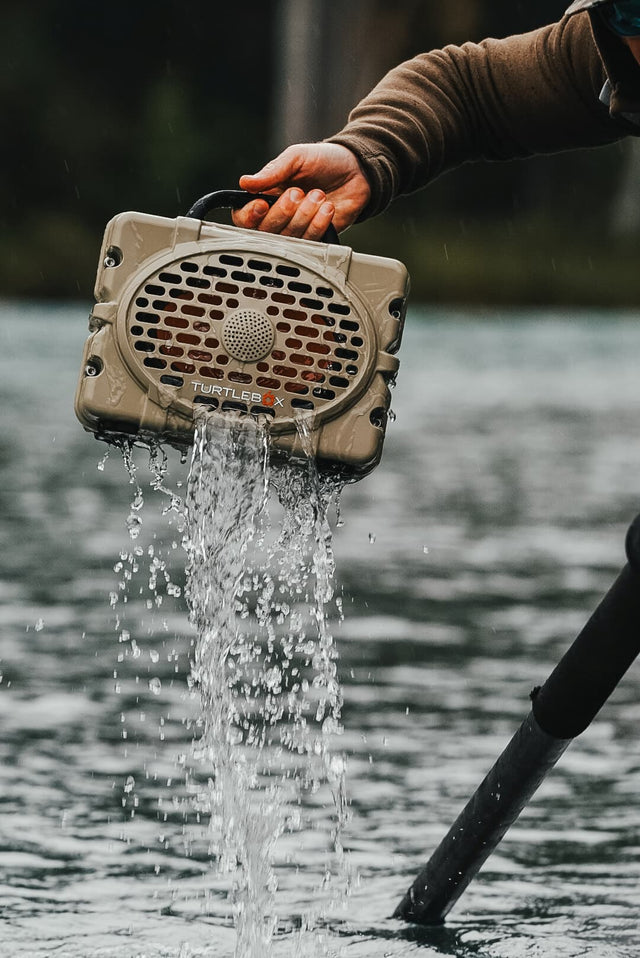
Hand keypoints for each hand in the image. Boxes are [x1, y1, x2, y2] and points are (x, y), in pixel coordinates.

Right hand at [232, 142, 371, 238]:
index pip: (245, 217)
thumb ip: (272, 172)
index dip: (249, 216)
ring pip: (289, 237)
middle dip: (282, 212)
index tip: (262, 204)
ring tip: (318, 194)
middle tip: (297, 193)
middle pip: (266, 231)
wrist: (358, 169)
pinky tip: (328, 207)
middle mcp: (280, 216)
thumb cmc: (324, 160)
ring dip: (304, 216)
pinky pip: (311, 240)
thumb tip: (245, 182)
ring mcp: (299, 228)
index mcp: (267, 196)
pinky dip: (319, 224)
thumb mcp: (296, 158)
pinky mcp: (318, 237)